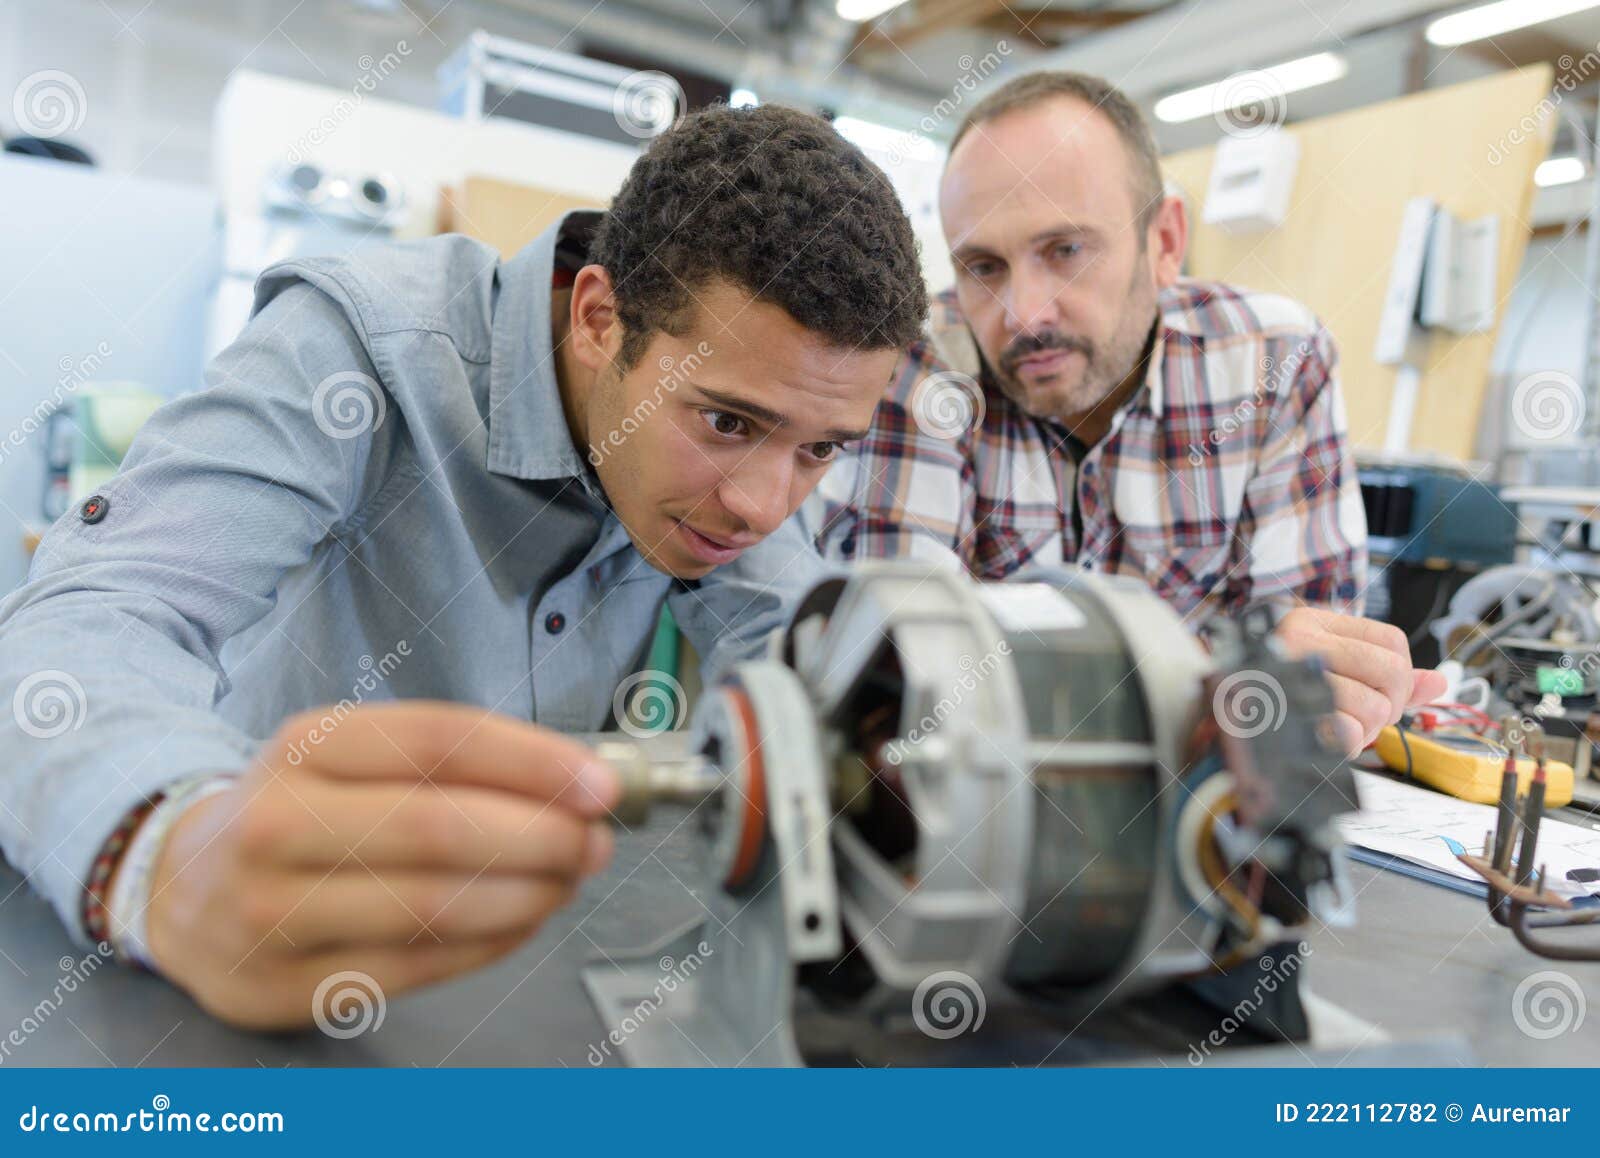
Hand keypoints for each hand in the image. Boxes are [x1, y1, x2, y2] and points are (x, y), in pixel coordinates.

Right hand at [142, 702, 619, 1029]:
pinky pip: (420, 965)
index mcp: (306, 746)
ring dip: (528, 894)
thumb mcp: (350, 756)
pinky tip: (524, 918)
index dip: (533, 761)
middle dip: (541, 836)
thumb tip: (575, 785)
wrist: (179, 888)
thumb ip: (452, 764)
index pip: (438, 740)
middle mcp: (278, 822)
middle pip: (439, 825)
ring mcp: (274, 910)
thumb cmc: (300, 810)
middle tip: (595, 840)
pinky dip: (493, 941)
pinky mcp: (287, 986)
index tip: (600, 783)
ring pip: (434, 905)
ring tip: (568, 879)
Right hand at [1274, 607, 1448, 755]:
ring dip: (1366, 730)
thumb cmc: (1276, 691)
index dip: (1400, 674)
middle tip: (1364, 715)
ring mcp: (1291, 676)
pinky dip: (1346, 745)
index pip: (1392, 641)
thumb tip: (1439, 683)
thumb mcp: (1327, 666)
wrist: (1217, 714)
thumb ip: (1384, 674)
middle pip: (1392, 673)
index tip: (1380, 691)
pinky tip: (1327, 737)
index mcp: (1312, 621)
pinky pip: (1347, 733)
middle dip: (1390, 705)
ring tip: (1339, 725)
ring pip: (1375, 708)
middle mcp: (1300, 640)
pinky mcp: (1288, 713)